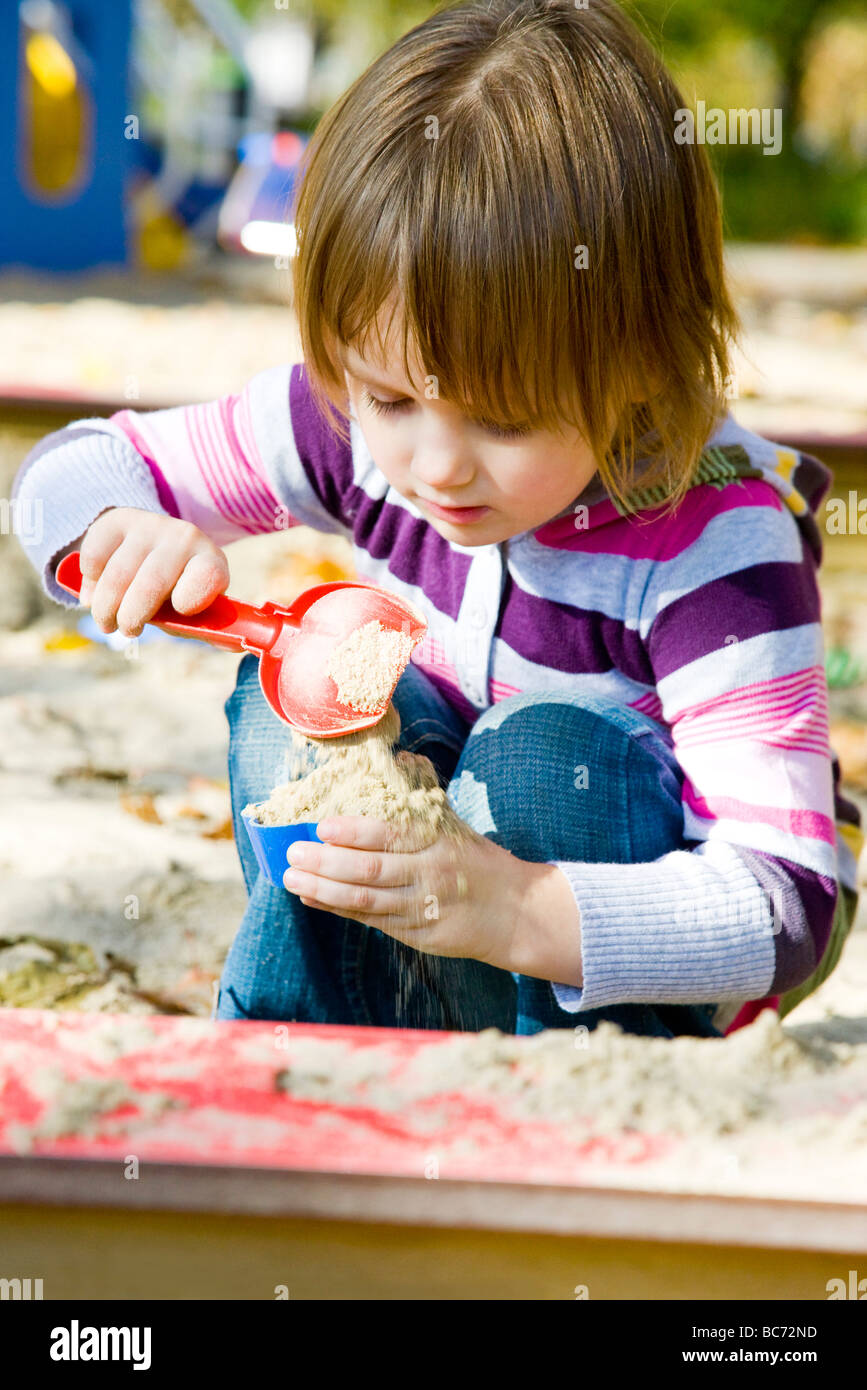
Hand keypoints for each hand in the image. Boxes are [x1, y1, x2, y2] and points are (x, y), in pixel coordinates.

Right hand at [76, 507, 229, 636]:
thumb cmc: (179, 591)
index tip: (178, 611)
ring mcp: (150, 525)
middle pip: (151, 584)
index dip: (191, 599)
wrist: (158, 545)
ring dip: (105, 607)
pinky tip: (94, 593)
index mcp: (211, 562)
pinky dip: (90, 582)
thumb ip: (210, 629)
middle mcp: (184, 538)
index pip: (208, 577)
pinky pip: (94, 556)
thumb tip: (235, 646)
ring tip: (107, 621)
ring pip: (118, 574)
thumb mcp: (198, 610)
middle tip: (125, 630)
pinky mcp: (118, 520)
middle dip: (131, 616)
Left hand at [282, 816, 582, 982]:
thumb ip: (425, 797)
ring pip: (365, 900)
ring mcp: (422, 908)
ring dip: (323, 889)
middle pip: (371, 871)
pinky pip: (370, 920)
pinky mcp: (416, 934)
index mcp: (438, 842)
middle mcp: (429, 875)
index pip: (391, 835)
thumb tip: (400, 754)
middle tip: (293, 852)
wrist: (515, 913)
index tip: (322, 826)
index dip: (354, 832)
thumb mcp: (458, 826)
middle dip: (326, 862)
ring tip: (292, 876)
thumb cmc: (478, 861)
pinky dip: (337, 908)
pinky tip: (312, 897)